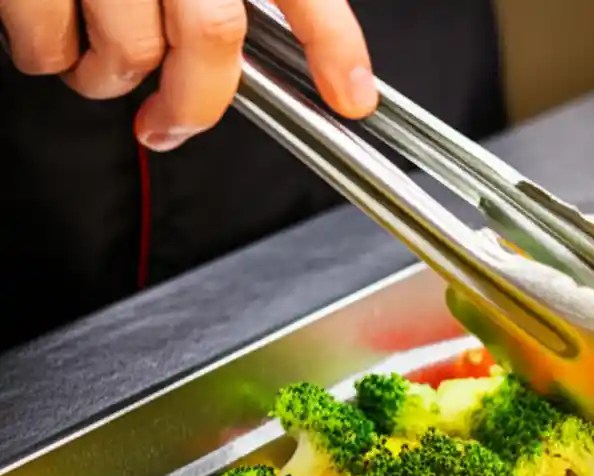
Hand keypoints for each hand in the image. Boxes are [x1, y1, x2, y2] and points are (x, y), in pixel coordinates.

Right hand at [0, 0, 377, 150]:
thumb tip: (298, 47)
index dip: (334, 47)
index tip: (350, 97)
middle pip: (210, 40)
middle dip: (195, 104)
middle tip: (174, 123)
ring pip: (128, 50)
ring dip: (114, 79)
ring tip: (106, 67)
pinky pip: (46, 39)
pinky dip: (50, 56)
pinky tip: (56, 40)